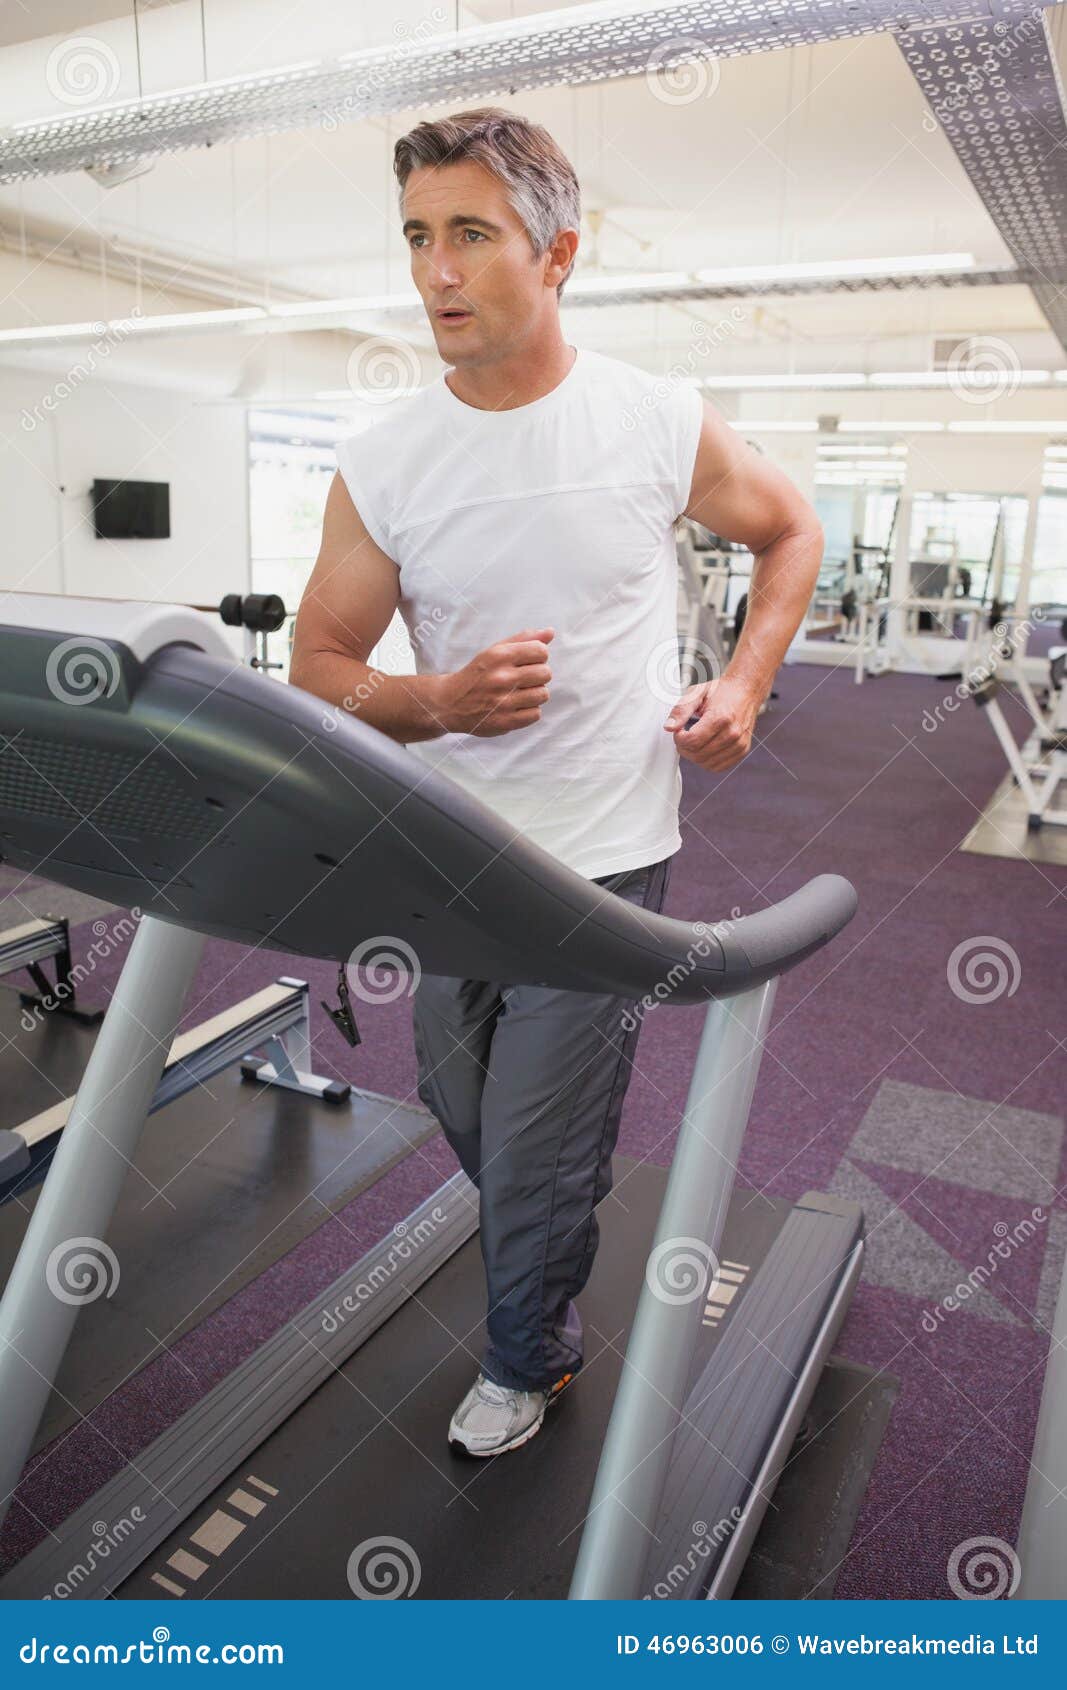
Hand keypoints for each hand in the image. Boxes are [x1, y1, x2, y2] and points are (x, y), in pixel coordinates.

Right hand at [437, 628, 553, 736]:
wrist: (451, 702)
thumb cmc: (478, 674)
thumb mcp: (495, 651)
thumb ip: (523, 639)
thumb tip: (550, 632)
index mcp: (499, 656)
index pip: (541, 651)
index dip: (539, 656)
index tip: (528, 661)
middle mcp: (501, 678)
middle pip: (546, 673)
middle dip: (539, 675)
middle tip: (524, 679)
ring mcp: (503, 701)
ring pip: (543, 694)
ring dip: (535, 694)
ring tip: (520, 693)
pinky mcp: (505, 722)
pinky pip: (536, 714)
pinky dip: (529, 711)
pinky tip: (516, 706)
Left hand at [664, 675, 761, 770]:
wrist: (745, 690)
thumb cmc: (721, 691)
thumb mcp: (697, 693)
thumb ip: (681, 710)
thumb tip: (669, 727)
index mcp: (721, 718)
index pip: (692, 741)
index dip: (679, 738)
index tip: (680, 730)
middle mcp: (733, 733)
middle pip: (698, 755)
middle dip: (684, 748)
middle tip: (684, 736)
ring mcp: (739, 744)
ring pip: (706, 763)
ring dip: (694, 755)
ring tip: (695, 740)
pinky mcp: (742, 751)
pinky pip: (718, 767)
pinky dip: (707, 761)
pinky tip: (704, 747)